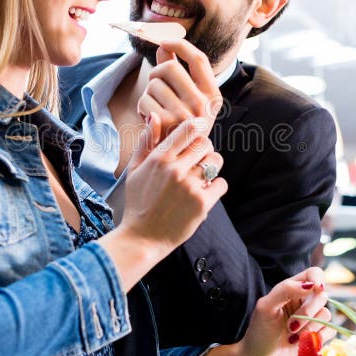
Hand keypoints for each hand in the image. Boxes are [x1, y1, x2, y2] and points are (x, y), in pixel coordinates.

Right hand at [118, 112, 226, 256]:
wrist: (142, 237)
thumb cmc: (138, 202)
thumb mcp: (135, 170)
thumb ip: (146, 142)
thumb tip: (154, 117)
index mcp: (160, 158)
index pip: (189, 129)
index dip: (196, 128)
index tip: (197, 133)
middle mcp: (176, 169)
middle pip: (205, 143)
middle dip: (204, 149)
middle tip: (197, 160)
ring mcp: (190, 186)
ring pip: (215, 161)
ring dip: (211, 166)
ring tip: (202, 176)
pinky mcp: (202, 203)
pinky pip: (221, 183)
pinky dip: (216, 187)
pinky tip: (204, 192)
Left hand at [136, 39, 223, 140]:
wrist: (177, 160)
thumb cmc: (180, 124)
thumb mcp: (187, 98)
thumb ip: (177, 71)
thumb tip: (164, 45)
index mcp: (213, 95)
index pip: (199, 59)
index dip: (180, 45)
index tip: (165, 41)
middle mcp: (203, 105)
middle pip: (170, 68)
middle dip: (156, 73)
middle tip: (156, 86)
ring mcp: (185, 115)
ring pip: (153, 84)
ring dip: (148, 95)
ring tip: (156, 109)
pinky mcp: (166, 124)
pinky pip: (144, 101)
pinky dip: (142, 108)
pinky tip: (151, 120)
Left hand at [193, 268, 333, 355]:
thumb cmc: (259, 333)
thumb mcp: (266, 307)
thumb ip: (286, 290)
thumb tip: (311, 284)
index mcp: (291, 290)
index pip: (314, 274)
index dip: (318, 279)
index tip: (317, 289)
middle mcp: (304, 302)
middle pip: (322, 296)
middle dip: (308, 312)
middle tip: (291, 325)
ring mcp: (312, 320)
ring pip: (327, 315)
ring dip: (309, 328)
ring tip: (292, 336)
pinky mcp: (319, 336)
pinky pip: (330, 331)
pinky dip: (316, 339)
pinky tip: (301, 344)